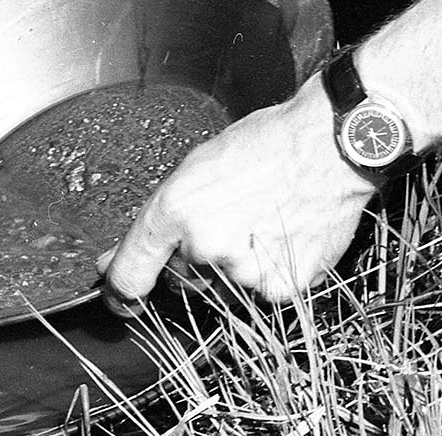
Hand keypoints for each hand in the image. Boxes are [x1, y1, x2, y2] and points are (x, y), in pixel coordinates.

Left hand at [98, 79, 379, 307]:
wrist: (329, 147)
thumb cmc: (266, 145)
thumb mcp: (198, 167)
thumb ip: (160, 218)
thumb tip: (113, 260)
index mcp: (174, 210)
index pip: (129, 273)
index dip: (119, 291)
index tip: (117, 296)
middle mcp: (203, 245)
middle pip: (181, 275)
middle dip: (195, 256)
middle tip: (230, 217)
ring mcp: (242, 271)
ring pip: (222, 285)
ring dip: (234, 265)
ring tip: (262, 219)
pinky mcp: (279, 287)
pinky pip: (261, 291)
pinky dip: (270, 271)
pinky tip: (283, 236)